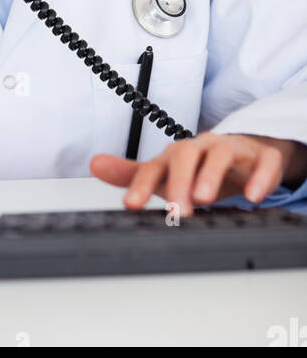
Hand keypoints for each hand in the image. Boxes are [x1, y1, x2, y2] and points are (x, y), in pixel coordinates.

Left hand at [90, 132, 306, 216]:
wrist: (246, 153)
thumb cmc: (200, 166)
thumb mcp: (166, 172)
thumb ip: (132, 173)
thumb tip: (94, 164)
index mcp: (177, 154)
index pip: (155, 166)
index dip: (141, 185)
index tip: (131, 205)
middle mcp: (201, 148)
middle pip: (187, 155)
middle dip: (179, 181)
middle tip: (175, 209)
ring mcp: (232, 150)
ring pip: (221, 155)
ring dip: (211, 176)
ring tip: (204, 199)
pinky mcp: (262, 158)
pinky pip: (263, 164)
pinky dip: (258, 178)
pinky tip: (253, 197)